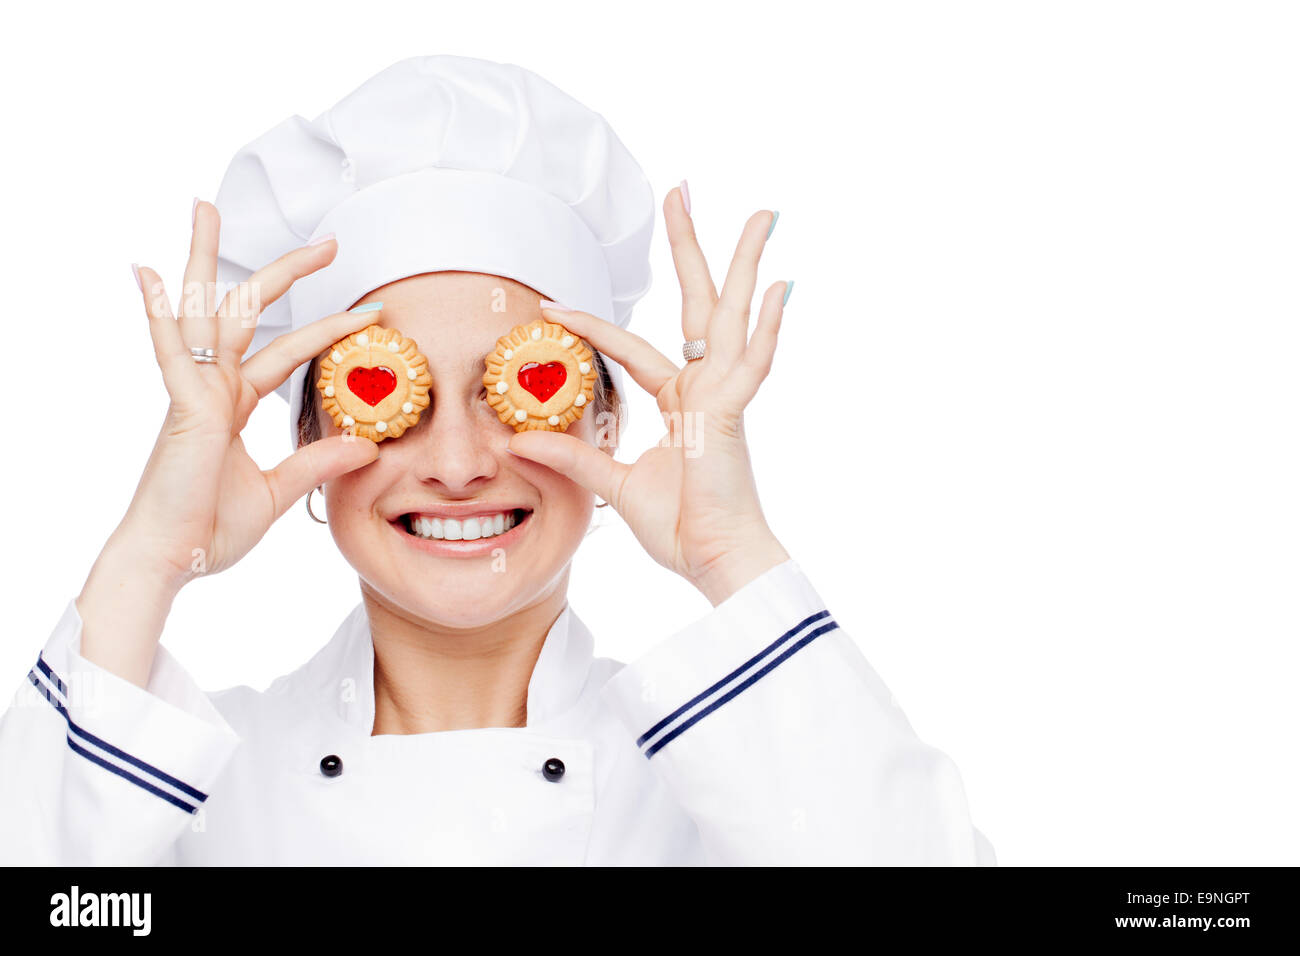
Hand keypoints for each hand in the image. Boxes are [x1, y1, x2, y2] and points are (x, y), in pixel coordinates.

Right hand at [121, 203, 380, 585]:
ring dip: (207, 260)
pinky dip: (159, 313)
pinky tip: (148, 273)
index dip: (328, 329)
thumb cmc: (209, 528)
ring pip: (206, 313)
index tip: (370, 310)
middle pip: (247, 314)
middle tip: (328, 242)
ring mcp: (194, 394)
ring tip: (204, 208)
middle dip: (285, 273)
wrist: (172, 559)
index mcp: (232, 406)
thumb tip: (368, 446)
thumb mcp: (279, 491)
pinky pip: (171, 353)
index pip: (287, 353)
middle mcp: (213, 390)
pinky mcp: (182, 409)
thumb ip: (318, 463)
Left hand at [508, 190, 791, 604]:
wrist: (715, 562)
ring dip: (745, 263)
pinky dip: (769, 328)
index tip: (552, 304)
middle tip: (682, 191)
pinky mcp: (734, 414)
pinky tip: (781, 287)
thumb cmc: (680, 528)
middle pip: (700, 303)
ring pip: (733, 316)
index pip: (632, 347)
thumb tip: (522, 439)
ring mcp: (725, 397)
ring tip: (761, 214)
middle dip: (690, 248)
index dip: (591, 325)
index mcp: (681, 402)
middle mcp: (706, 389)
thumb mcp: (615, 485)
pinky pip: (754, 365)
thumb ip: (575, 457)